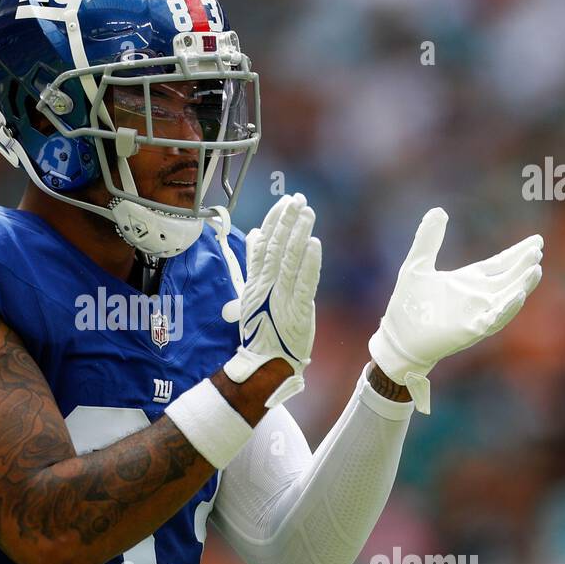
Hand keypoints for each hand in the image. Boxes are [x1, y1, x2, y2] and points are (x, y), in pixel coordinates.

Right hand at [223, 193, 320, 407]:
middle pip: (276, 247)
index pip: (262, 245)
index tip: (283, 203)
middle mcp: (265, 287)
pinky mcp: (297, 310)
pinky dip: (308, 263)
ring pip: (289, 260)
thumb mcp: (251, 294)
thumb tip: (257, 234)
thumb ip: (255, 264)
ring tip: (306, 213)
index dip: (273, 222)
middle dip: (287, 221)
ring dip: (298, 234)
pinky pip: (304, 283)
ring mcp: (281, 298)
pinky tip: (313, 244)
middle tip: (297, 199)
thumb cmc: (262, 330)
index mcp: (254, 282)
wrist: (266, 364)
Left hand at [369, 207, 542, 413]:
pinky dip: (507, 308)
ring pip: (509, 298)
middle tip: (537, 250)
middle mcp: (478, 297)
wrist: (397, 336)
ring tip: (536, 269)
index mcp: (468, 280)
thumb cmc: (408, 305)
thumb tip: (438, 210)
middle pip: (510, 278)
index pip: (500, 264)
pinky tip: (518, 295)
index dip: (518, 252)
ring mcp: (477, 313)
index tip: (537, 241)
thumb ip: (428, 240)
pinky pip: (495, 319)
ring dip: (523, 284)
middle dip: (524, 265)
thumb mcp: (417, 265)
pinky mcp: (471, 330)